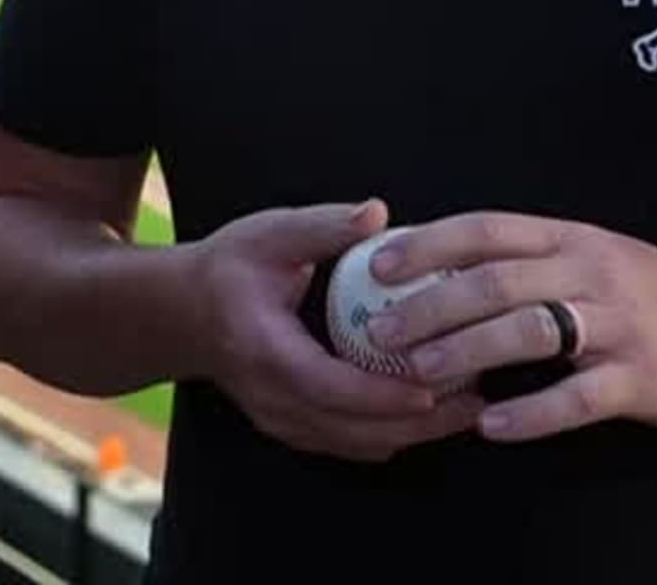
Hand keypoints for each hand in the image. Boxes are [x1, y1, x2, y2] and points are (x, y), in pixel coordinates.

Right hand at [187, 199, 487, 462]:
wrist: (180, 314)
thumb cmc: (226, 269)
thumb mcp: (268, 234)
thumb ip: (323, 226)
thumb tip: (378, 213)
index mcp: (264, 350)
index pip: (328, 387)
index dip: (383, 395)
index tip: (434, 389)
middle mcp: (272, 397)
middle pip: (353, 430)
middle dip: (419, 424)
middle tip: (476, 402)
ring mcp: (281, 420)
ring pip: (356, 444)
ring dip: (412, 434)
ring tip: (466, 409)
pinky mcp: (292, 428)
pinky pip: (348, 443)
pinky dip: (391, 433)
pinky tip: (428, 412)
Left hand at [359, 211, 656, 442]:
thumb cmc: (656, 292)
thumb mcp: (594, 255)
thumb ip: (530, 260)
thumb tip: (441, 266)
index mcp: (570, 239)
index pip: (486, 230)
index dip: (427, 244)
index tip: (377, 265)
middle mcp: (590, 273)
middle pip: (495, 281)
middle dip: (430, 306)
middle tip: (381, 333)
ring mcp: (618, 325)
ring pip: (529, 332)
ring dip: (466, 351)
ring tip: (420, 373)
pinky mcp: (640, 378)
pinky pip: (577, 398)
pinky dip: (530, 414)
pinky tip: (492, 426)